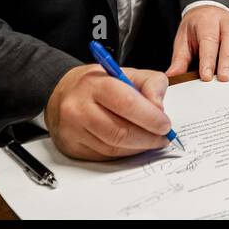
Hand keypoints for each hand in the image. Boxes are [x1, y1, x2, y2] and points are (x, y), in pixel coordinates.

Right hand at [45, 64, 172, 160]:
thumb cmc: (100, 83)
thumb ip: (151, 84)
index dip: (151, 117)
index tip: (165, 125)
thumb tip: (159, 109)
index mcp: (95, 84)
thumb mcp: (127, 72)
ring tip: (152, 141)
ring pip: (113, 148)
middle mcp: (79, 108)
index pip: (128, 103)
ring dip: (139, 148)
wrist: (63, 93)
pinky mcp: (72, 148)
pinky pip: (105, 156)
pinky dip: (124, 154)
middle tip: (163, 137)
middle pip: (120, 132)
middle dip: (148, 137)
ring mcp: (73, 131)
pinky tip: (133, 146)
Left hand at [166, 5, 228, 80]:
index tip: (207, 76)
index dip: (208, 59)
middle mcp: (225, 19)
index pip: (208, 39)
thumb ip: (179, 60)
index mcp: (206, 20)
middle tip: (226, 78)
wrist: (207, 11)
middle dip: (228, 59)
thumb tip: (171, 76)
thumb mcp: (183, 41)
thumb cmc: (195, 29)